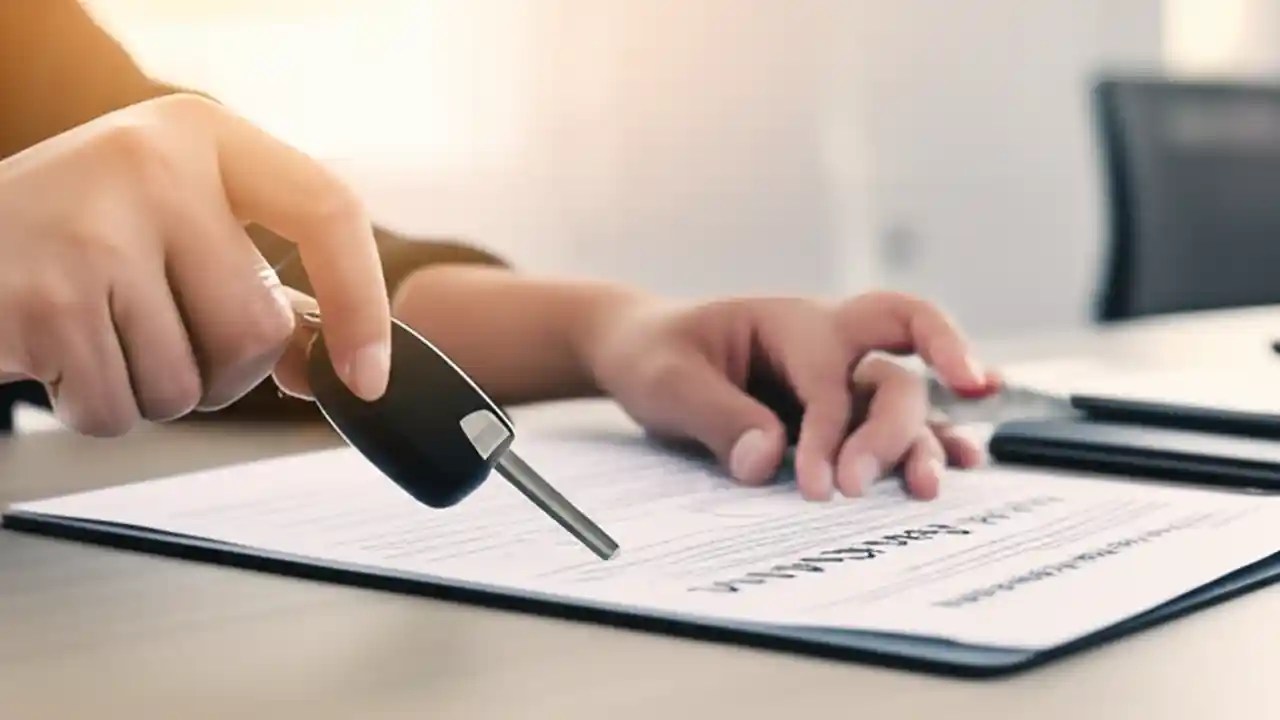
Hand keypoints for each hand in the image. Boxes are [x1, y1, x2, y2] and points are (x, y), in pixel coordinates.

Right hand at [0, 94, 390, 435]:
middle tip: (165, 340)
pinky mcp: (41, 301)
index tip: (366, 375)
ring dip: (154, 392)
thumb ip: (254, 284)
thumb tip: (333, 364)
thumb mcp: (171, 222)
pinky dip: (99, 408)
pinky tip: (62, 354)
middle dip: (223, 372)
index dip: (363, 303)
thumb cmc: (69, 237)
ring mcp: (93, 231)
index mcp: (202, 136)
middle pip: (256, 331)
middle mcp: (152, 166)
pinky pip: (119, 409)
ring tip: (101, 335)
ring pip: (188, 383)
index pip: (327, 209)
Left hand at [583, 292, 998, 499]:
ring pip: (905, 401)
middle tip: (854, 489)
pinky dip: (930, 440)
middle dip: (888, 433)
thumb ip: (716, 416)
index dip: (829, 433)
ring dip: (923, 440)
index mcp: (790, 322)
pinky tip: (959, 462)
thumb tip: (767, 462)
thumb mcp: (666, 381)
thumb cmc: (655, 355)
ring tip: (928, 486)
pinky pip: (898, 423)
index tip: (818, 489)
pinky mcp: (841, 415)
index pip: (829, 378)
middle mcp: (830, 345)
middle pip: (893, 374)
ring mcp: (842, 379)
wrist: (644, 351)